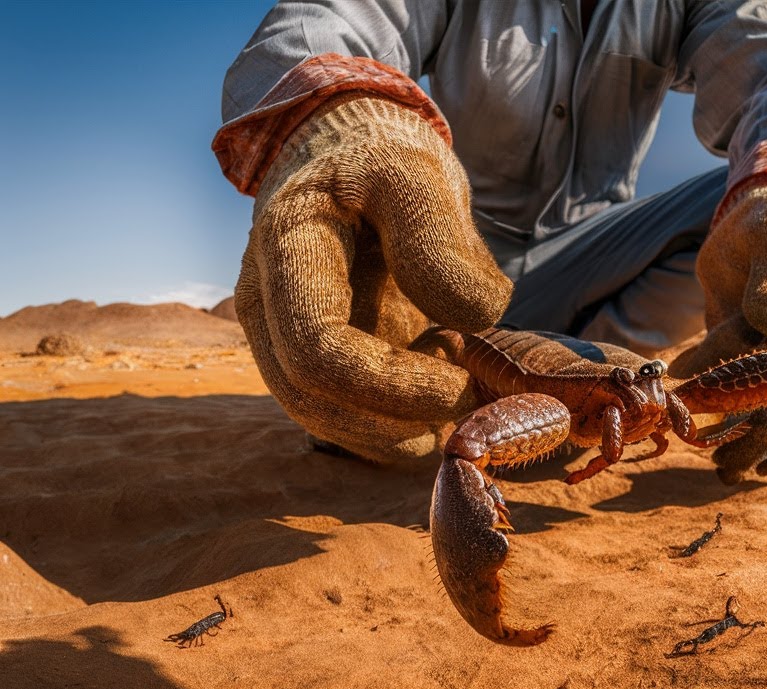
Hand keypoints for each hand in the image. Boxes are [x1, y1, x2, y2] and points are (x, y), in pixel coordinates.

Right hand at [235, 95, 511, 461]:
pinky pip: (346, 418)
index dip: (392, 387)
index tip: (462, 384)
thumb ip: (439, 239)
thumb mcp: (416, 172)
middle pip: (315, 403)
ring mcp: (283, 338)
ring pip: (328, 423)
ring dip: (401, 432)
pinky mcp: (312, 362)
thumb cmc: (382, 160)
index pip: (318, 351)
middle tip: (476, 401)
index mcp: (286, 251)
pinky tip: (442, 387)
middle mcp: (268, 305)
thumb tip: (471, 319)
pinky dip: (399, 425)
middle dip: (400, 423)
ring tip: (464, 387)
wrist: (348, 155)